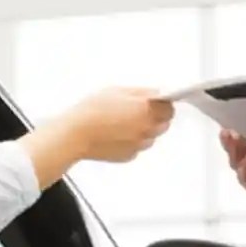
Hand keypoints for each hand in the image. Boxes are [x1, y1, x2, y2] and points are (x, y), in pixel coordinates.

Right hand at [60, 87, 174, 162]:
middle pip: (163, 124)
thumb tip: (154, 94)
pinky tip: (117, 132)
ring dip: (145, 129)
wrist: (75, 134)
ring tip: (124, 122)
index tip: (156, 102)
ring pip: (151, 137)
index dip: (163, 104)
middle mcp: (146, 129)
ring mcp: (138, 145)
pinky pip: (138, 146)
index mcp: (146, 110)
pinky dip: (133, 140)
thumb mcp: (117, 91)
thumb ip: (141, 92)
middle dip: (156, 117)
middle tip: (138, 110)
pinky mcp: (129, 156)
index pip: (169, 108)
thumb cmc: (92, 111)